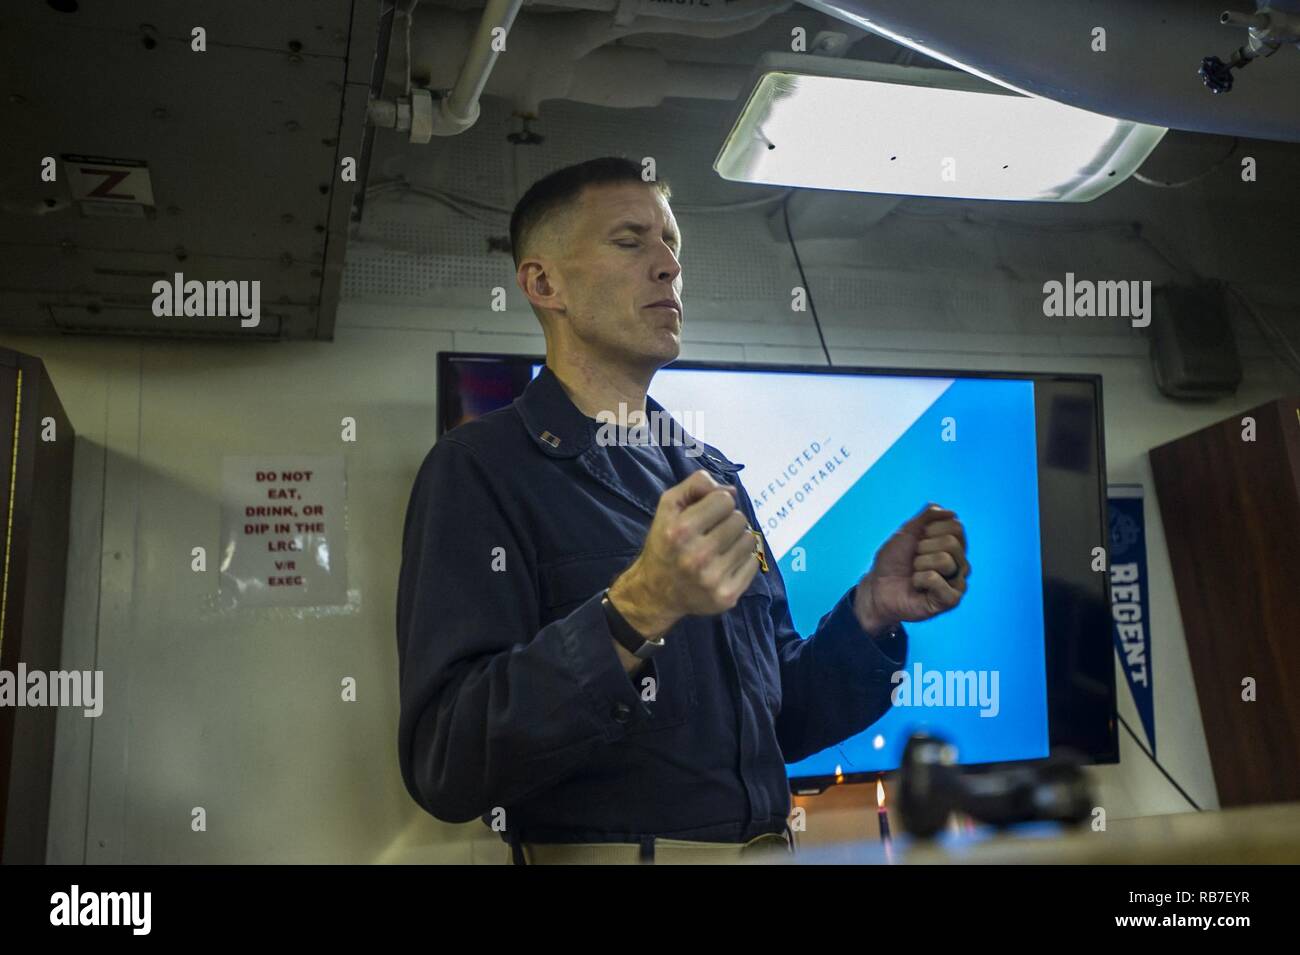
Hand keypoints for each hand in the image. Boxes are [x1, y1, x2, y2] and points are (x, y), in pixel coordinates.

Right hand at [609, 469, 760, 636]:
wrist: (656, 592)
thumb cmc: (665, 543)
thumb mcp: (668, 506)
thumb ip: (696, 485)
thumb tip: (732, 491)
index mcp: (680, 531)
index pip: (725, 500)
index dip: (716, 503)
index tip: (706, 515)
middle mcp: (696, 556)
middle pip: (739, 519)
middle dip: (728, 521)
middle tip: (712, 533)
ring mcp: (713, 579)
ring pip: (749, 540)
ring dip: (737, 540)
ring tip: (719, 548)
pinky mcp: (726, 596)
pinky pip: (753, 563)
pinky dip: (742, 560)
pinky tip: (724, 564)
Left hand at [853, 503, 969, 632]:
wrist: (877, 586)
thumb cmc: (893, 560)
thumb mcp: (908, 531)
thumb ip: (929, 516)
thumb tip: (952, 513)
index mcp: (954, 545)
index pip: (956, 526)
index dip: (930, 530)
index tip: (917, 540)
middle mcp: (960, 563)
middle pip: (952, 543)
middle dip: (923, 548)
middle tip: (914, 560)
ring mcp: (957, 582)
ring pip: (945, 560)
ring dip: (920, 564)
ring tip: (914, 574)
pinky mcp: (950, 600)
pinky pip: (937, 580)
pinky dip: (920, 580)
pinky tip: (917, 587)